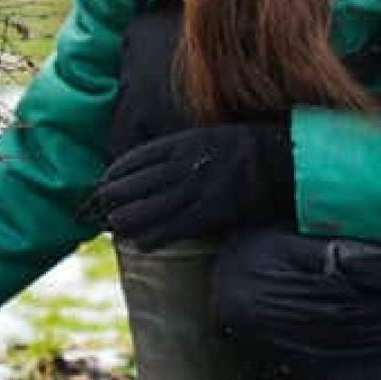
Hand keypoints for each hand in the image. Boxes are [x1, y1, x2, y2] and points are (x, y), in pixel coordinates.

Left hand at [95, 122, 294, 250]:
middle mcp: (184, 165)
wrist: (280, 156)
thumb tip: (153, 165)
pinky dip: (154, 236)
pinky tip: (139, 243)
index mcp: (182, 143)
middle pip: (136, 183)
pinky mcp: (211, 211)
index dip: (115, 173)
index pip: (136, 159)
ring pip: (150, 207)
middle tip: (100, 208)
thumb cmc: (244, 146)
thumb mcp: (205, 136)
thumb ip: (179, 149)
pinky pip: (175, 227)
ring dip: (128, 219)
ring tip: (114, 226)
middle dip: (114, 197)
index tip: (103, 182)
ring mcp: (197, 189)